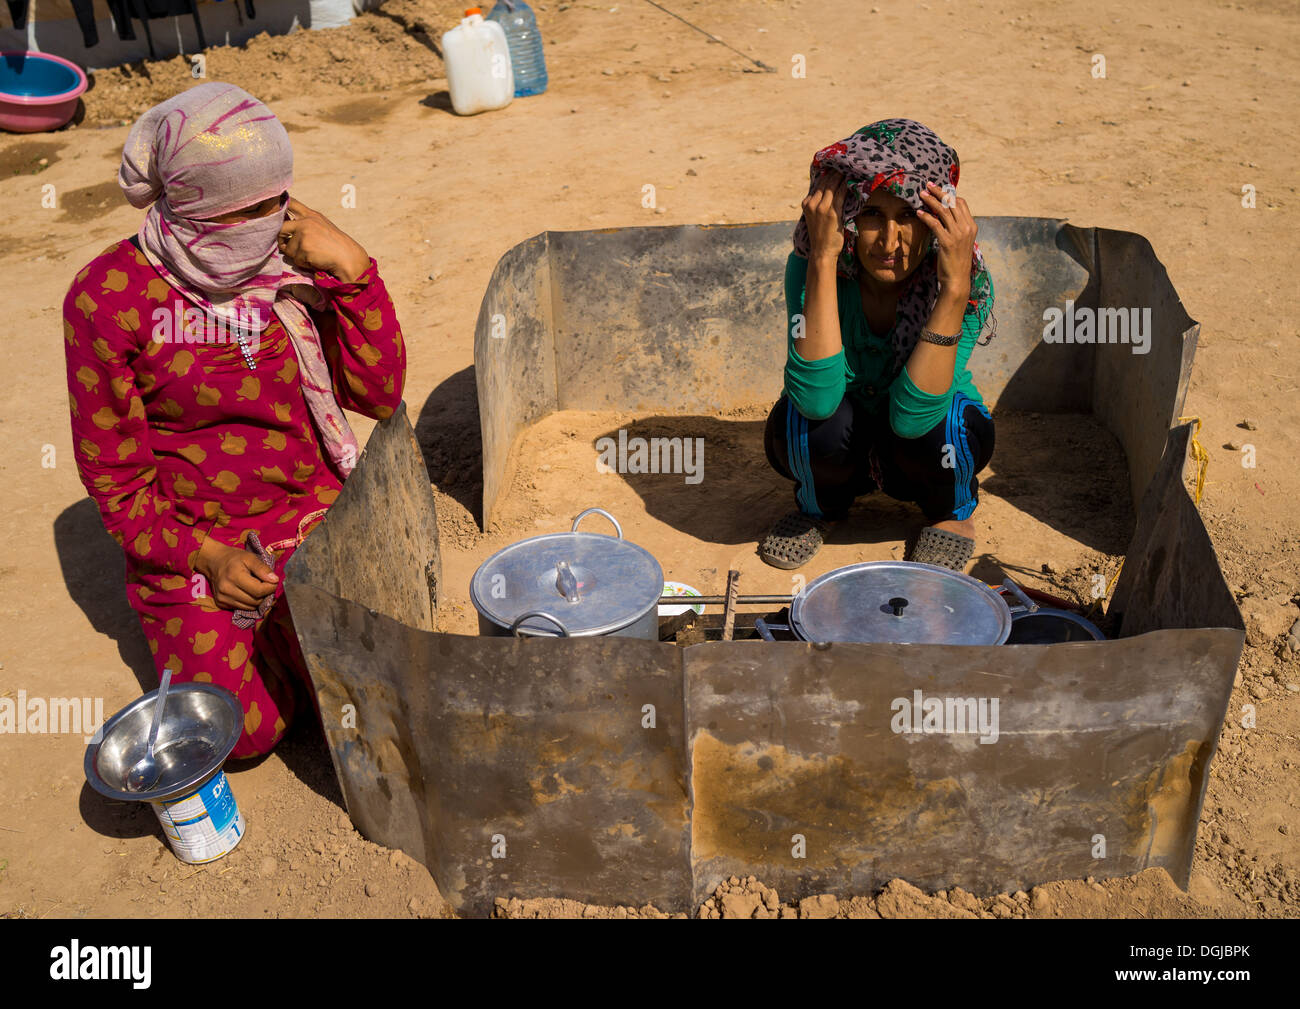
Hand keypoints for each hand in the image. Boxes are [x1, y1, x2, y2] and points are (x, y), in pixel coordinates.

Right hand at [196, 536, 278, 610]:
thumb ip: (262, 569)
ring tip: (256, 587)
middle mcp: (226, 590)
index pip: (259, 590)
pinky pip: (241, 608)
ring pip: (250, 607)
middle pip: (255, 601)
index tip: (274, 582)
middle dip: (265, 594)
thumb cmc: (234, 558)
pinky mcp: (220, 604)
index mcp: (234, 576)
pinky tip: (247, 592)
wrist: (213, 561)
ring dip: (257, 600)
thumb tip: (275, 580)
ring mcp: (222, 598)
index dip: (271, 588)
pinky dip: (248, 602)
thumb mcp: (250, 557)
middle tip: (265, 584)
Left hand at [278, 197, 370, 282]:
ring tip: (313, 255)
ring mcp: (304, 234)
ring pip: (288, 248)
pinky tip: (316, 261)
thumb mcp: (322, 226)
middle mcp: (306, 222)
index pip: (290, 203)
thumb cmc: (336, 245)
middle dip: (281, 239)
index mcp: (311, 215)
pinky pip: (296, 260)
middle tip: (287, 245)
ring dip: (297, 256)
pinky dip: (305, 263)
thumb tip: (284, 228)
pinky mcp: (304, 248)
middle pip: (280, 228)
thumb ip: (306, 223)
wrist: (348, 258)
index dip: (279, 204)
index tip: (272, 205)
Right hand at [801, 170, 847, 262]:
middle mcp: (812, 204)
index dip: (828, 174)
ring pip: (833, 186)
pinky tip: (852, 180)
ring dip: (842, 176)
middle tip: (845, 163)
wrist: (822, 252)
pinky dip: (847, 186)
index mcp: (807, 204)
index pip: (818, 184)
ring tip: (850, 168)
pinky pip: (841, 194)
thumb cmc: (821, 237)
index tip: (836, 166)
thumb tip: (830, 193)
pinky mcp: (832, 212)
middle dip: (835, 172)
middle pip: (825, 182)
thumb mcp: (815, 218)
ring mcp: (822, 208)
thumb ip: (819, 205)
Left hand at [917, 181, 975, 297]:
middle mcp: (967, 228)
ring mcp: (958, 235)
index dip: (949, 195)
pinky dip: (926, 217)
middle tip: (928, 185)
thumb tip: (943, 217)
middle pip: (952, 203)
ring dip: (930, 200)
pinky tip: (918, 213)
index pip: (961, 203)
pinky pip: (935, 224)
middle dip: (939, 192)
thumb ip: (955, 229)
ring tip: (921, 194)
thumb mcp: (960, 242)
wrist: (957, 279)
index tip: (938, 190)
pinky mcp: (947, 242)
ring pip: (943, 211)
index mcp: (972, 226)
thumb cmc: (956, 261)